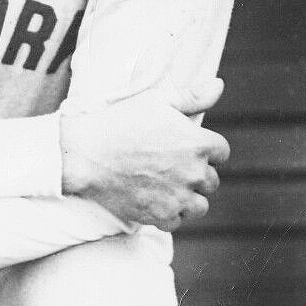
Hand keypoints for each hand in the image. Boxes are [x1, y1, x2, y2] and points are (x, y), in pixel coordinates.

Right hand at [60, 79, 229, 230]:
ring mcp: (178, 197)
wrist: (84, 153)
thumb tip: (219, 84)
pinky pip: (177, 221)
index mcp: (197, 143)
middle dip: (195, 174)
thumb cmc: (119, 123)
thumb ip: (192, 96)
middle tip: (167, 166)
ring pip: (199, 206)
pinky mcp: (161, 215)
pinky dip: (168, 213)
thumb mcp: (155, 101)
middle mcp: (194, 173)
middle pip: (211, 181)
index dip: (203, 149)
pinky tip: (152, 199)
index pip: (221, 152)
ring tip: (163, 186)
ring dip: (187, 198)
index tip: (183, 148)